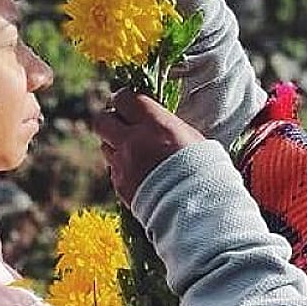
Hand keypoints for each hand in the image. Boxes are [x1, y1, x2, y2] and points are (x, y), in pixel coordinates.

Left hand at [91, 90, 205, 203]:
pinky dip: (121, 168)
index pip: (123, 98)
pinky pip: (113, 170)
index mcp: (154, 124)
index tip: (130, 104)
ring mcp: (123, 165)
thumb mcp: (192, 137)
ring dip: (115, 145)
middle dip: (110, 120)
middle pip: (102, 120)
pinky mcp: (120, 186)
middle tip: (122, 125)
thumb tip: (155, 118)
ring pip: (104, 146)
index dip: (125, 100)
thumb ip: (167, 124)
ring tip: (133, 152)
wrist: (197, 206)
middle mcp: (133, 142)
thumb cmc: (204, 169)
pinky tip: (137, 173)